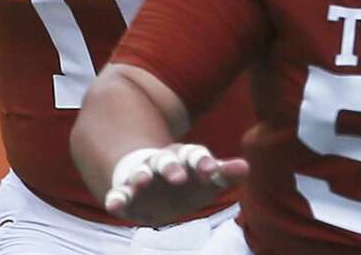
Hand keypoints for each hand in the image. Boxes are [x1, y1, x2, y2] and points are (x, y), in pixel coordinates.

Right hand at [105, 144, 247, 226]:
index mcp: (183, 158)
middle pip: (165, 161)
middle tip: (178, 176)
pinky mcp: (124, 192)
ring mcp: (141, 176)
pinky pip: (118, 194)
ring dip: (140, 176)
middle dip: (171, 167)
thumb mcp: (205, 179)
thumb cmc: (186, 182)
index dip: (202, 162)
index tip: (211, 169)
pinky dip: (115, 198)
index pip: (193, 155)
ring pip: (140, 174)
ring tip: (141, 181)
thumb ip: (224, 173)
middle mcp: (160, 163)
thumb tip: (247, 167)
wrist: (152, 187)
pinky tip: (113, 204)